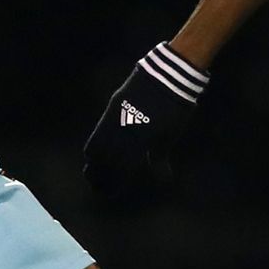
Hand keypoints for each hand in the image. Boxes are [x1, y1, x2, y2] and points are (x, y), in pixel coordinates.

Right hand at [84, 43, 207, 200]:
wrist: (167, 75)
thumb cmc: (174, 108)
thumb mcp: (170, 134)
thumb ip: (160, 157)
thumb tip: (162, 177)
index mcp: (141, 140)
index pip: (122, 169)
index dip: (114, 183)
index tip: (111, 193)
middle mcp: (125, 131)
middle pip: (105, 160)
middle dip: (100, 176)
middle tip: (99, 188)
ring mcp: (116, 118)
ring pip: (97, 146)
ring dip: (94, 162)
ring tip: (93, 173)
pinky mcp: (112, 107)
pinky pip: (98, 131)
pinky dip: (95, 145)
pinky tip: (95, 154)